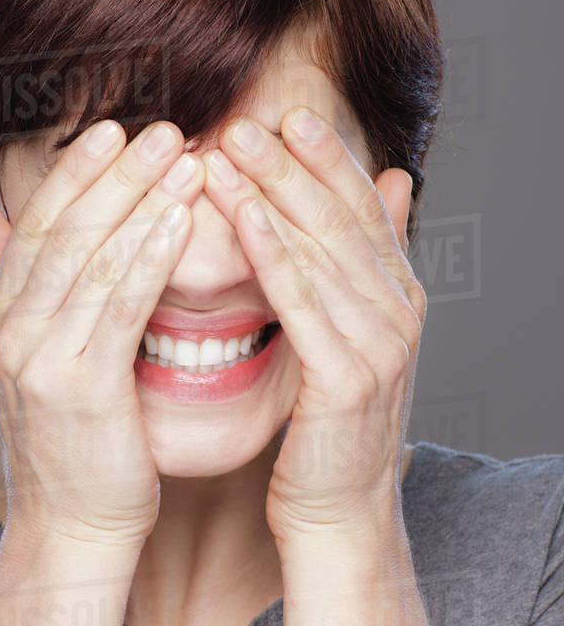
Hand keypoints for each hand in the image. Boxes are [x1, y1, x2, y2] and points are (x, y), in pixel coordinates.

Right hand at [0, 119, 204, 548]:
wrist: (72, 526)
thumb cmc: (67, 436)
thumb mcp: (23, 351)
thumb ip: (3, 276)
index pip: (36, 225)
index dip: (76, 174)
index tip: (116, 131)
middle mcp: (7, 329)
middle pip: (65, 231)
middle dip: (116, 174)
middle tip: (165, 129)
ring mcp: (37, 358)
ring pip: (92, 259)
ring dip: (141, 202)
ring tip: (186, 160)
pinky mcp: (79, 388)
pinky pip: (119, 308)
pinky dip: (149, 258)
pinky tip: (180, 221)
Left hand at [202, 107, 426, 540]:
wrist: (338, 510)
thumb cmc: (327, 422)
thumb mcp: (349, 332)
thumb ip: (358, 262)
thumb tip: (389, 182)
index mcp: (398, 293)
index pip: (362, 207)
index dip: (327, 159)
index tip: (288, 115)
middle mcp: (399, 309)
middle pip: (340, 217)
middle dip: (290, 164)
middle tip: (244, 122)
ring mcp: (380, 342)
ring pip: (320, 248)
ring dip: (270, 193)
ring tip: (226, 150)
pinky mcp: (346, 376)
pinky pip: (301, 299)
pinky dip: (271, 250)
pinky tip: (241, 212)